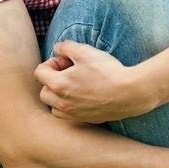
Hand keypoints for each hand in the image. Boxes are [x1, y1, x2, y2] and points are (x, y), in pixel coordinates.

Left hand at [33, 40, 154, 123]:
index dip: (51, 63)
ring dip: (59, 96)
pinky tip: (86, 96)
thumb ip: (66, 47)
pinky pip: (69, 115)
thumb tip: (57, 48)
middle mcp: (62, 103)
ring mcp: (73, 114)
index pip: (39, 73)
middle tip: (69, 72)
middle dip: (52, 80)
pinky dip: (71, 106)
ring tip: (74, 86)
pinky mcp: (86, 120)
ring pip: (54, 107)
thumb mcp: (85, 52)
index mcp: (58, 85)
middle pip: (44, 93)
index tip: (66, 60)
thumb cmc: (107, 71)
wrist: (130, 93)